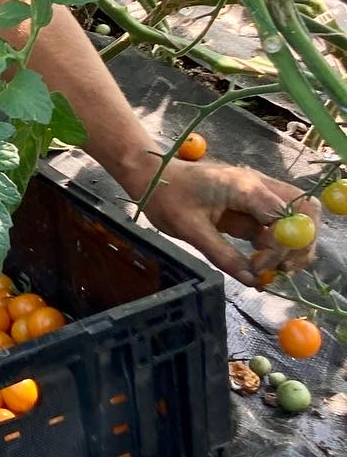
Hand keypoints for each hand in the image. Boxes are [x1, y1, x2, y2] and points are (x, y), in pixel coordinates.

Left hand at [137, 159, 319, 285]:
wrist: (152, 177)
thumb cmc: (166, 196)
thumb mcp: (189, 229)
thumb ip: (222, 254)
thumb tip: (252, 280)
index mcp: (245, 187)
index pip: (285, 217)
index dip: (280, 247)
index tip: (259, 268)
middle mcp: (259, 186)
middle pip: (304, 212)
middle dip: (299, 244)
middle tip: (281, 271)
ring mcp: (258, 194)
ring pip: (295, 219)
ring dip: (291, 246)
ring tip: (271, 270)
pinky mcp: (251, 205)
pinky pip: (276, 225)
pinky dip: (276, 246)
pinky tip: (262, 265)